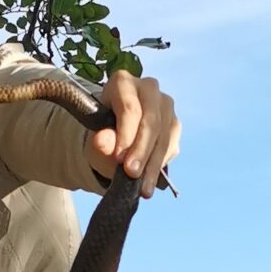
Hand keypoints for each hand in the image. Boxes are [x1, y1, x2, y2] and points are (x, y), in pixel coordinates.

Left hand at [92, 70, 178, 198]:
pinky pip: (172, 145)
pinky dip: (160, 165)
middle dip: (142, 150)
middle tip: (132, 174)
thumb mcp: (96, 140)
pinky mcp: (174, 123)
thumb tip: (102, 141)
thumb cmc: (104, 136)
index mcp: (123, 83)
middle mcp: (148, 88)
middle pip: (151, 120)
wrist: (116, 140)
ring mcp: (165, 105)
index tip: (119, 159)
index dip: (126, 135)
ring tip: (143, 188)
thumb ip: (99, 141)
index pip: (130, 107)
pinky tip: (150, 181)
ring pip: (164, 135)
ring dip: (154, 164)